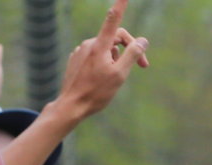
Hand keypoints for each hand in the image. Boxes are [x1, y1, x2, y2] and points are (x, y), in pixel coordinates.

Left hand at [52, 0, 148, 122]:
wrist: (70, 107)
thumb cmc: (95, 93)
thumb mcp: (119, 75)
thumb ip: (132, 55)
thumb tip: (142, 41)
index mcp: (100, 45)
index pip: (113, 19)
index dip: (120, 5)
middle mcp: (88, 44)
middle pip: (115, 38)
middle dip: (129, 49)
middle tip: (142, 66)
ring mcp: (80, 52)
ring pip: (105, 49)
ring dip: (114, 59)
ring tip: (113, 78)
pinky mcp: (75, 60)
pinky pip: (93, 56)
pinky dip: (102, 63)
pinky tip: (99, 79)